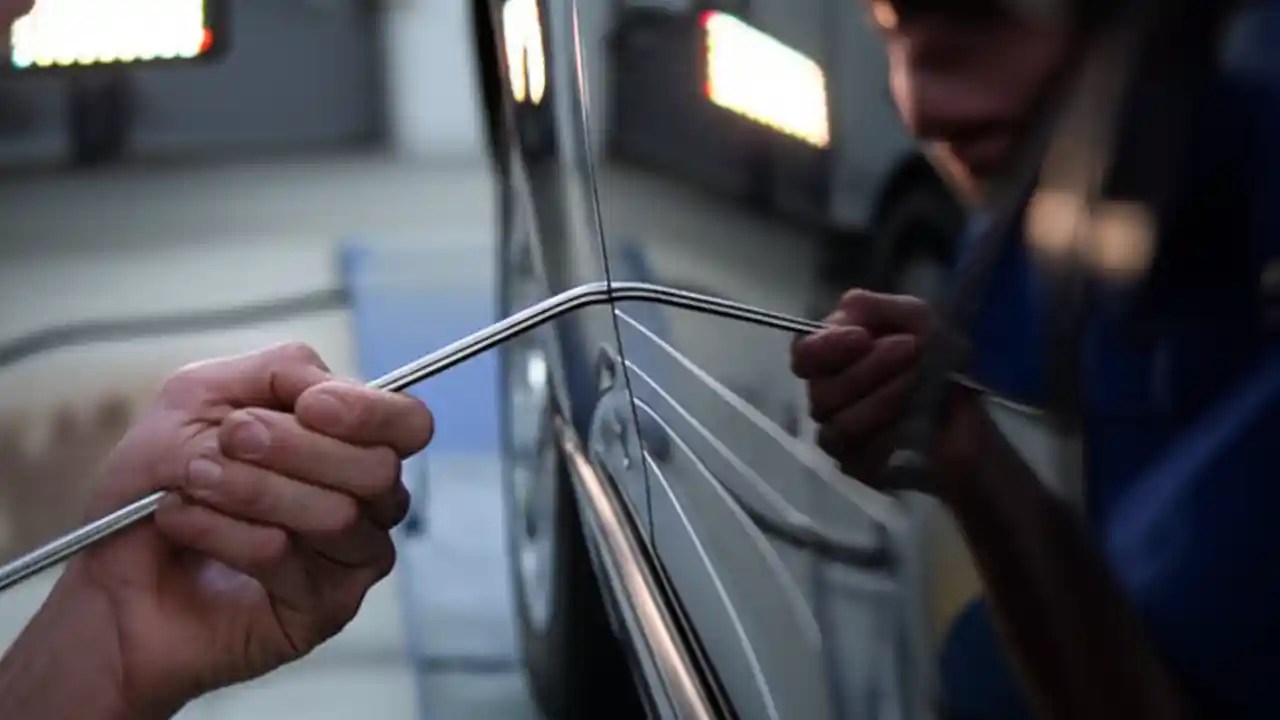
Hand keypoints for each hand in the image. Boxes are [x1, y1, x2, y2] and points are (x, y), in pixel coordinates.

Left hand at [1, 343, 433, 717]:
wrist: (112, 579)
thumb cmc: (160, 486)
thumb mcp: (200, 398)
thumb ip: (273, 374)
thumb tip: (324, 391)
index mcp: (350, 441)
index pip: (408, 424)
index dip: (369, 412)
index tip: (310, 407)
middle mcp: (366, 500)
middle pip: (378, 468)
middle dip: (295, 447)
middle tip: (228, 438)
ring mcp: (350, 557)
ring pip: (337, 515)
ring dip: (252, 489)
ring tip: (190, 482)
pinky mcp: (323, 608)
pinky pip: (287, 557)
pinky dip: (223, 532)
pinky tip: (181, 522)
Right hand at [792, 289, 979, 490]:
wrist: (971, 417)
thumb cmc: (938, 365)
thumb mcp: (920, 321)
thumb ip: (880, 307)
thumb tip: (846, 307)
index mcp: (832, 359)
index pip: (803, 355)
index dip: (826, 347)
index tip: (863, 337)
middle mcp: (827, 398)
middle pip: (821, 390)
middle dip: (869, 369)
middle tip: (912, 350)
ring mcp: (838, 436)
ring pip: (839, 424)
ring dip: (884, 399)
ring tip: (920, 383)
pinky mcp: (857, 467)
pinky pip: (861, 454)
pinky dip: (894, 433)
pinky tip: (917, 421)